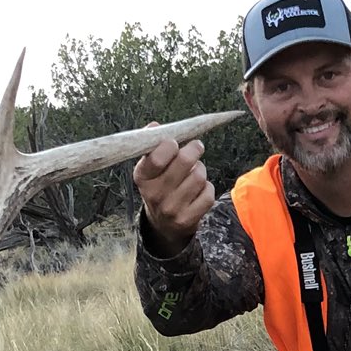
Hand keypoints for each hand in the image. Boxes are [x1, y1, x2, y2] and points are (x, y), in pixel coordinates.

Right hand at [133, 129, 214, 252]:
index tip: (174, 142)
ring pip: (199, 176)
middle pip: (184, 161)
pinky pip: (208, 193)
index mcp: (142, 177)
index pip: (157, 157)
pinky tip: (199, 189)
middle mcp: (154, 195)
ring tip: (194, 172)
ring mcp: (172, 209)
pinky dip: (207, 188)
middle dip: (193, 149)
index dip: (170, 145)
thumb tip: (155, 126)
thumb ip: (152, 145)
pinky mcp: (188, 219)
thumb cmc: (159, 185)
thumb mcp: (149, 167)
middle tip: (196, 146)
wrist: (163, 224)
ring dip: (200, 169)